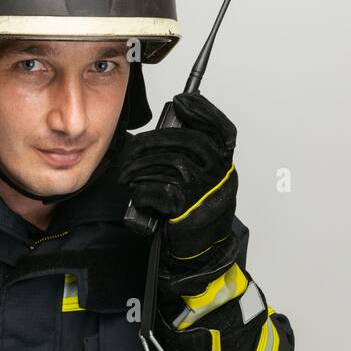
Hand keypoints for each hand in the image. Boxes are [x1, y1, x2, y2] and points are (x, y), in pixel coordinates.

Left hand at [119, 92, 237, 263]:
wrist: (200, 250)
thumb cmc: (195, 212)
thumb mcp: (200, 180)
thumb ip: (190, 156)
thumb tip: (163, 131)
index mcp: (224, 163)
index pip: (221, 128)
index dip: (202, 110)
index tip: (181, 101)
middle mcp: (220, 174)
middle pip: (186, 141)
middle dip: (153, 141)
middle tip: (133, 149)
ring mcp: (205, 190)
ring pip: (169, 163)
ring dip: (140, 167)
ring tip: (126, 175)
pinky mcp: (187, 208)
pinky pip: (159, 189)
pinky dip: (142, 191)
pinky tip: (137, 195)